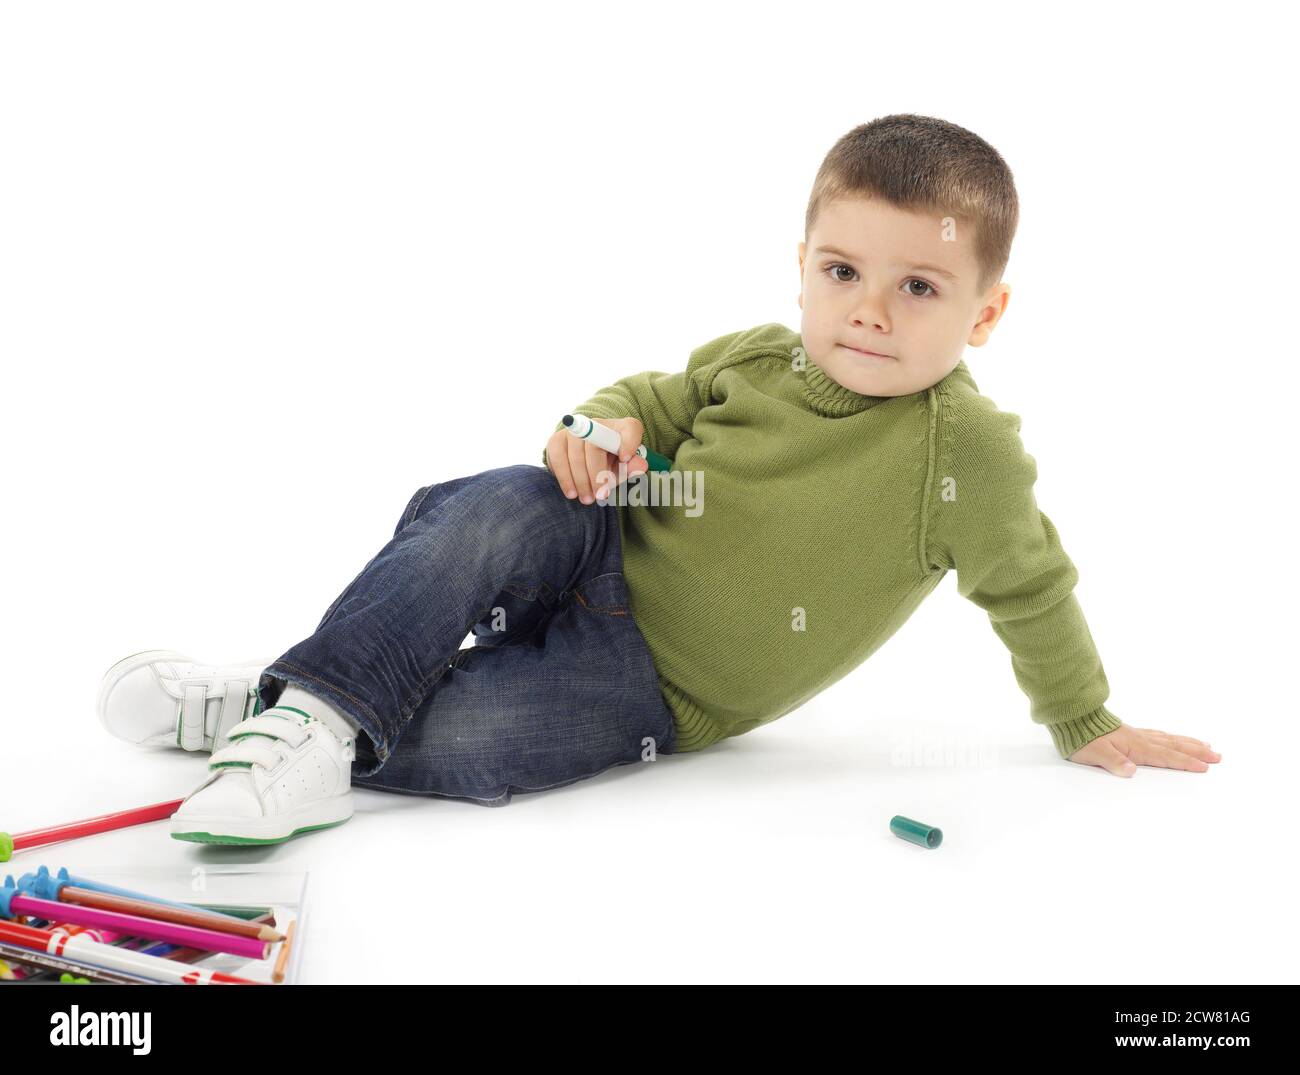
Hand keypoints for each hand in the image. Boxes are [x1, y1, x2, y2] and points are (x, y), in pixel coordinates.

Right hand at [545, 416, 648, 503]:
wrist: (587, 462)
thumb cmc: (611, 465)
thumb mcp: (624, 469)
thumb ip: (633, 467)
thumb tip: (641, 465)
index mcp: (622, 428)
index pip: (629, 429)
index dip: (628, 441)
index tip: (625, 458)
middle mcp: (597, 424)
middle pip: (595, 446)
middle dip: (597, 474)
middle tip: (601, 495)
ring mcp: (575, 430)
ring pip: (575, 454)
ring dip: (581, 480)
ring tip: (587, 499)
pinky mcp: (557, 440)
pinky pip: (557, 458)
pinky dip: (564, 477)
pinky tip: (571, 492)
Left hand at [1068, 723, 1221, 776]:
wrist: (1073, 719)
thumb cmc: (1082, 738)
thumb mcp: (1094, 753)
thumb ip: (1114, 762)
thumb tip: (1131, 771)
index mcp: (1136, 746)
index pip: (1166, 756)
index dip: (1185, 762)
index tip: (1206, 767)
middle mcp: (1140, 739)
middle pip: (1174, 746)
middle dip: (1196, 751)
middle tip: (1218, 756)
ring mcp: (1136, 734)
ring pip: (1168, 739)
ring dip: (1188, 743)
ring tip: (1206, 745)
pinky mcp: (1130, 732)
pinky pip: (1158, 735)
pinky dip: (1171, 737)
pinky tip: (1174, 739)